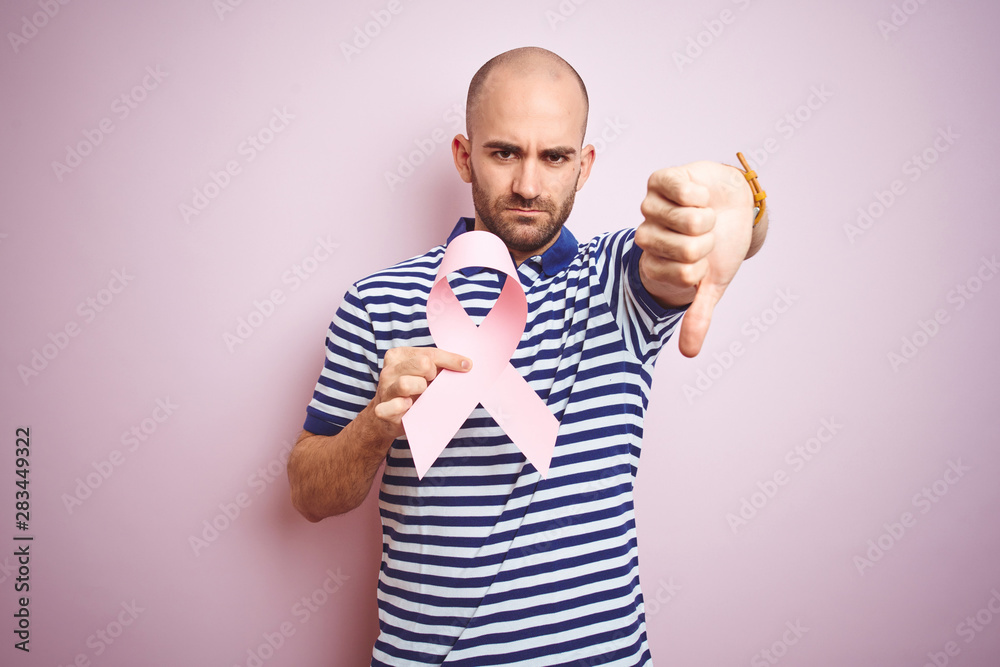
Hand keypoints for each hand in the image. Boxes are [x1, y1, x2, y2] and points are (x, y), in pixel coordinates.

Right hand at [371, 347, 471, 437]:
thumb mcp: (423, 374)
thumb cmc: (412, 391)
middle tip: (431, 383)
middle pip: (422, 364)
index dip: (451, 360)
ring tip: (421, 395)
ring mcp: (384, 390)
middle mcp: (389, 370)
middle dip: (432, 374)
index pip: (430, 353)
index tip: (466, 366)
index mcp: (398, 355)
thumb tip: (467, 364)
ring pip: (406, 384)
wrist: (388, 417)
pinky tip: (409, 406)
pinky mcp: (382, 410)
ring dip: (420, 390)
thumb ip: (440, 365)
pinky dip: (403, 406)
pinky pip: (395, 406)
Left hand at [636, 161, 754, 357]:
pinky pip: (681, 191)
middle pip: (686, 249)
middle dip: (708, 241)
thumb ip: (698, 315)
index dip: (705, 265)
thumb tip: (688, 353)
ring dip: (706, 217)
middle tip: (706, 233)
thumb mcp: (712, 283)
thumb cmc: (721, 244)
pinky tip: (700, 195)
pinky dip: (701, 195)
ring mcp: (650, 208)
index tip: (704, 260)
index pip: (684, 275)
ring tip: (704, 214)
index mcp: (654, 264)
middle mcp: (646, 237)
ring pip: (686, 220)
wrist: (734, 205)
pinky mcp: (660, 181)